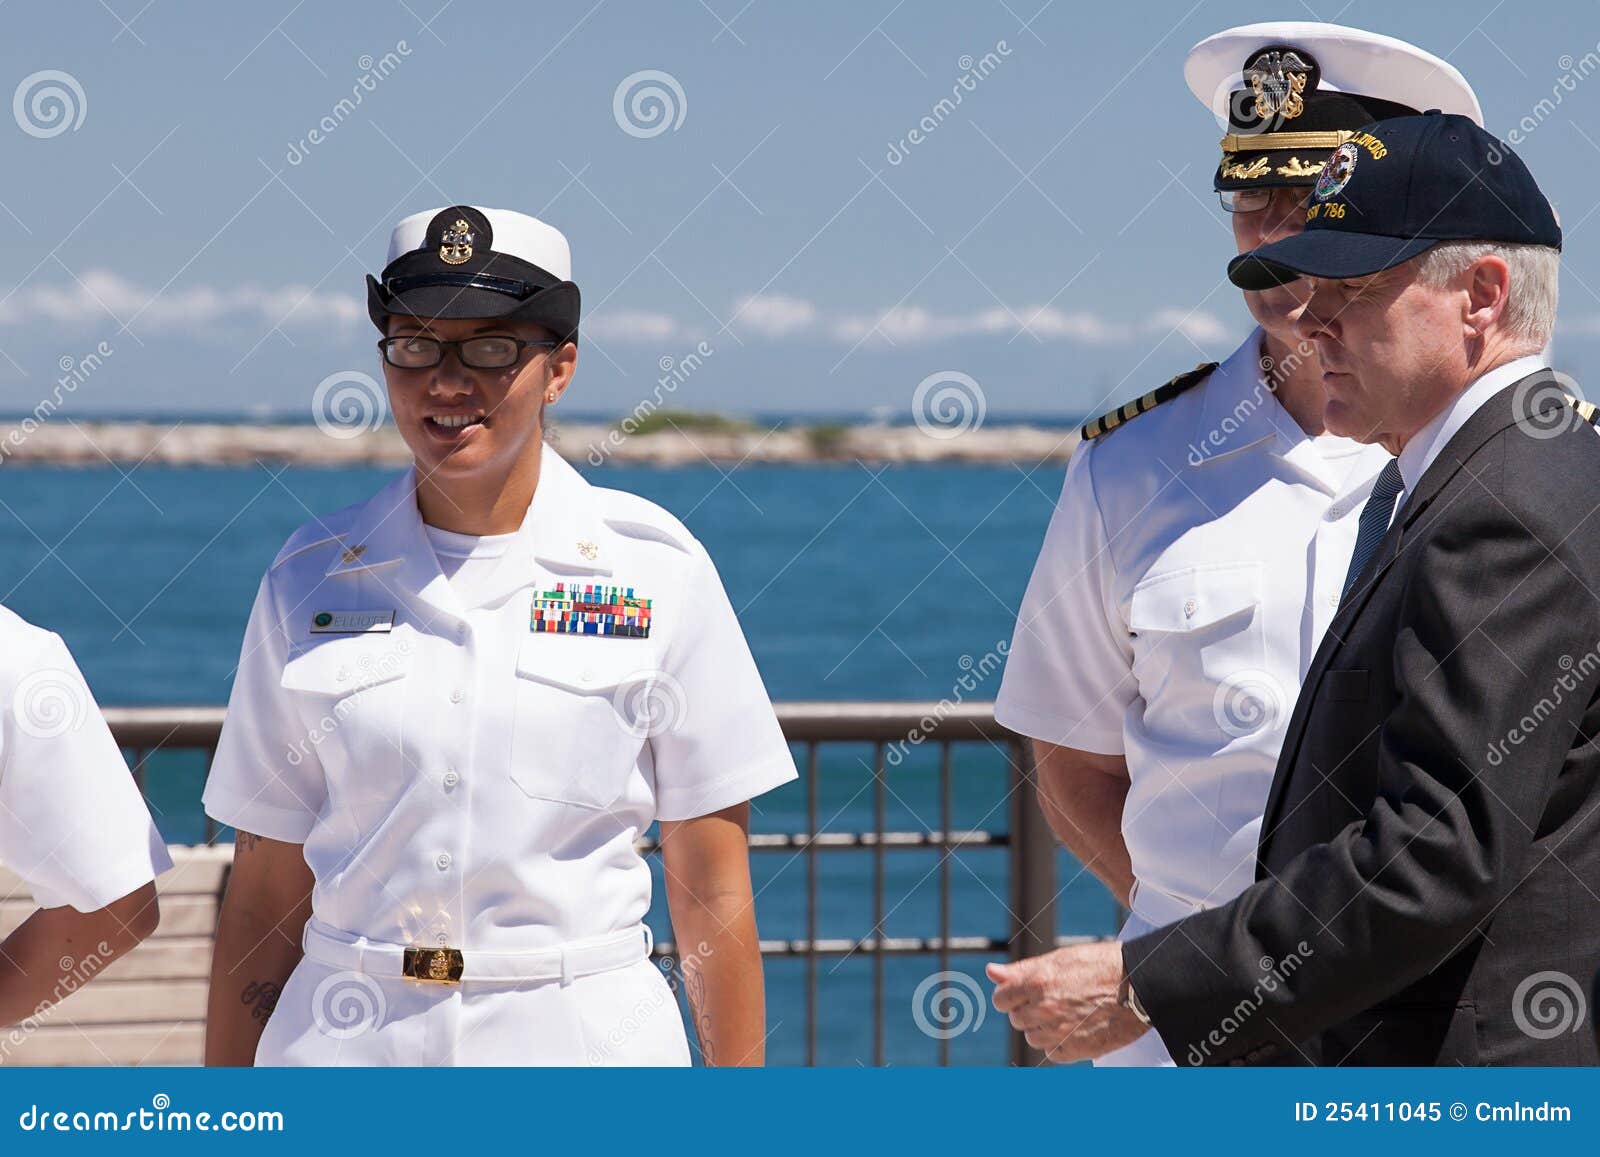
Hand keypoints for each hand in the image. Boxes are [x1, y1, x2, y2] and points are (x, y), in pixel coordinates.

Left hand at [986, 941, 1147, 1063]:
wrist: (1141, 985)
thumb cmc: (1101, 966)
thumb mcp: (1060, 959)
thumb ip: (1022, 971)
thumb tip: (990, 972)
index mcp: (1038, 981)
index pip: (1001, 999)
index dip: (1011, 995)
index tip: (1024, 993)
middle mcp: (1045, 1008)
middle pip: (1017, 1019)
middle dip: (1028, 1010)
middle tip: (1053, 1000)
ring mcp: (1060, 1031)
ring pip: (1033, 1038)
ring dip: (1042, 1029)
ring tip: (1066, 1013)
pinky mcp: (1076, 1050)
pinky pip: (1053, 1053)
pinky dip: (1059, 1044)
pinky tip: (1075, 1028)